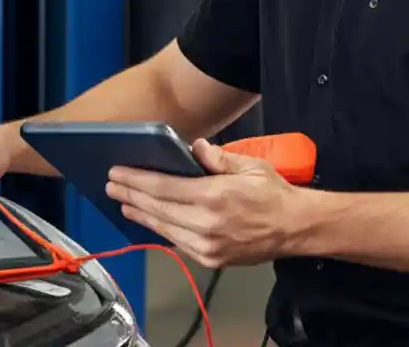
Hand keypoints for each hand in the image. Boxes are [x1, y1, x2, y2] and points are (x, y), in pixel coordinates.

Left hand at [105, 138, 297, 267]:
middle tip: (111, 185)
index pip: (163, 187)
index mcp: (214, 197)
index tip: (117, 172)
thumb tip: (191, 148)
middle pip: (157, 209)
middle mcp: (206, 224)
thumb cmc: (273, 193)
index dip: (137, 180)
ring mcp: (207, 246)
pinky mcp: (210, 260)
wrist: (296, 229)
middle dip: (130, 195)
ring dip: (140, 214)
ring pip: (164, 228)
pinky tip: (149, 219)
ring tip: (123, 201)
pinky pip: (177, 242)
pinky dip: (160, 229)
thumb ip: (217, 157)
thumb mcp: (249, 166)